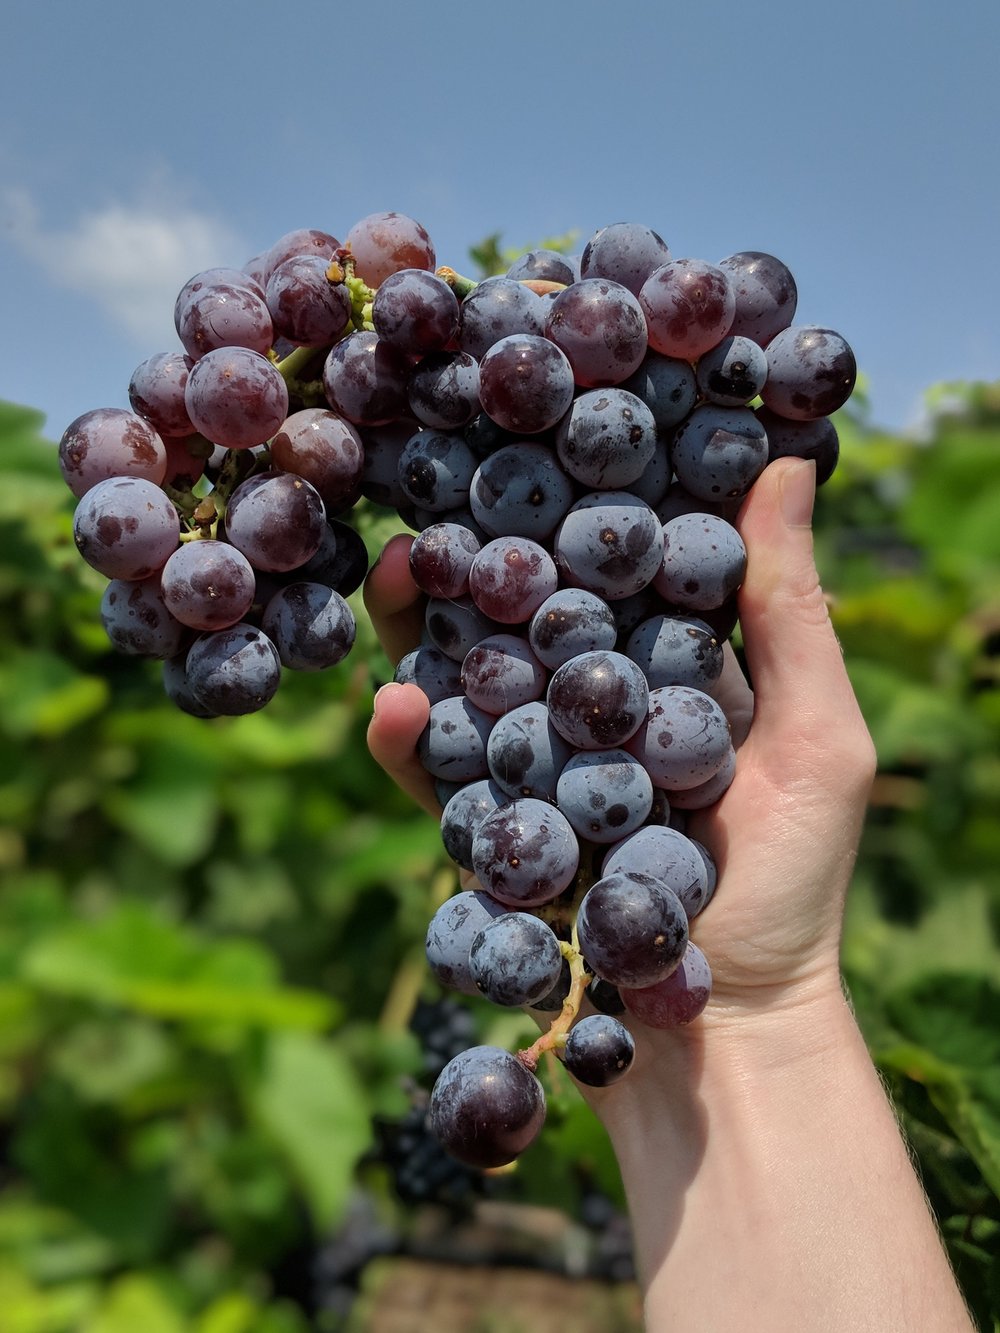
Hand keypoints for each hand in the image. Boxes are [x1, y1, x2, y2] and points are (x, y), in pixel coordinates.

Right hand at [365, 457, 875, 1024]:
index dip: (589, 501)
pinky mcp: (492, 834)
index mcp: (676, 675)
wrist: (723, 1037)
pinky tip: (395, 704)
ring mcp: (540, 769)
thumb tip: (794, 464)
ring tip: (399, 569)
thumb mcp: (820, 743)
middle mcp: (599, 710)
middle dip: (491, 552)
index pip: (623, 568)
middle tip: (450, 483)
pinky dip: (413, 743)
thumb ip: (793, 614)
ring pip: (470, 679)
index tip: (555, 429)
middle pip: (531, 612)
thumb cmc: (794, 888)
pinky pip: (441, 779)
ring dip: (426, 628)